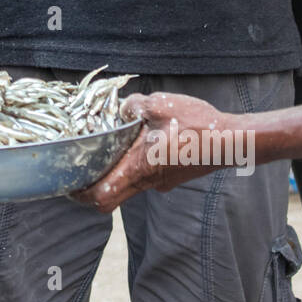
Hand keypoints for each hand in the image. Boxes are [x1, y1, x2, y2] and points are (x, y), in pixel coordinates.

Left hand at [74, 92, 241, 212]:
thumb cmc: (199, 125)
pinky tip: (139, 139)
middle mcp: (148, 183)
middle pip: (109, 196)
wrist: (234, 141)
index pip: (100, 196)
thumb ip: (133, 106)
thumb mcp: (160, 105)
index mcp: (140, 168)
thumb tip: (122, 108)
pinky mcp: (170, 177)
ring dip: (115, 169)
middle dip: (92, 184)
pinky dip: (134, 163)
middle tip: (80, 165)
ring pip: (127, 184)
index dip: (79, 193)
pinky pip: (143, 175)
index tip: (67, 183)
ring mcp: (161, 183)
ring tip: (108, 144)